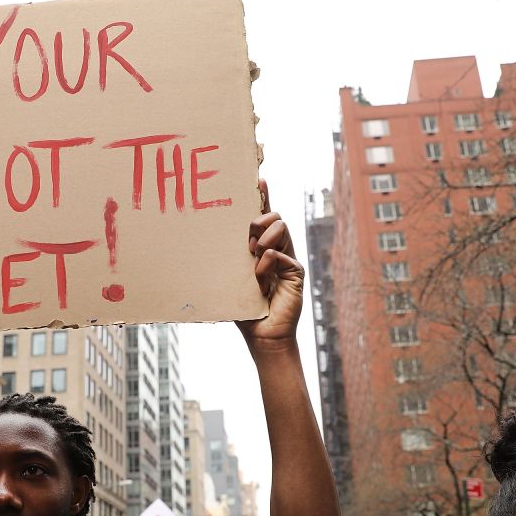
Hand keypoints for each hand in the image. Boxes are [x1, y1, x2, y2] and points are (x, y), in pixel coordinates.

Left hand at [236, 181, 301, 349]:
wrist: (263, 335)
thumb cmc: (245, 309)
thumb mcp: (232, 279)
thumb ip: (232, 260)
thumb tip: (219, 240)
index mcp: (261, 249)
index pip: (264, 218)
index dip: (264, 198)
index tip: (258, 180)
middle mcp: (277, 250)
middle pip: (274, 217)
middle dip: (259, 219)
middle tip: (247, 239)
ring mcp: (288, 260)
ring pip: (281, 229)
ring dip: (264, 238)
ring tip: (252, 254)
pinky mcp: (296, 273)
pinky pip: (282, 256)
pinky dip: (268, 265)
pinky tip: (261, 279)